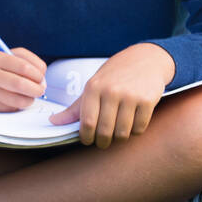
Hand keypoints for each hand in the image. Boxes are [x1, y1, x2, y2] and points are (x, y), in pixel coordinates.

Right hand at [0, 48, 46, 111]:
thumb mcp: (9, 56)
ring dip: (29, 100)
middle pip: (20, 85)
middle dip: (37, 89)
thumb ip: (30, 63)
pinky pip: (10, 108)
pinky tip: (13, 99)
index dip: (38, 75)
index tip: (41, 78)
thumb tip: (42, 82)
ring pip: (18, 101)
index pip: (24, 67)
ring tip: (28, 95)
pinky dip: (17, 105)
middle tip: (39, 90)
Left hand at [49, 43, 174, 147]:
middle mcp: (111, 91)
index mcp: (93, 87)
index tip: (88, 140)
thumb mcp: (93, 85)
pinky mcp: (148, 100)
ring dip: (119, 138)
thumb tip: (53, 122)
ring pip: (122, 132)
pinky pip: (139, 128)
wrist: (145, 59)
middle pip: (104, 131)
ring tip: (116, 133)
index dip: (86, 137)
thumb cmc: (114, 75)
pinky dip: (134, 131)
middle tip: (102, 143)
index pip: (86, 122)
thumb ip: (75, 107)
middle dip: (102, 142)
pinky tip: (131, 124)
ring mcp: (131, 96)